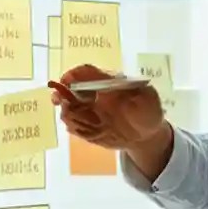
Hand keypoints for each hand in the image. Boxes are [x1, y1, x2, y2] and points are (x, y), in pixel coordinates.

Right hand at [50, 64, 167, 150]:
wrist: (147, 136)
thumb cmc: (149, 112)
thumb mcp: (148, 99)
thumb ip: (133, 93)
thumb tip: (111, 91)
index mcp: (107, 82)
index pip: (86, 72)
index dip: (74, 74)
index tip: (66, 80)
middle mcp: (93, 94)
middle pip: (70, 88)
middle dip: (61, 93)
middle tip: (59, 101)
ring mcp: (88, 111)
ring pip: (69, 108)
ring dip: (69, 113)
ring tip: (84, 122)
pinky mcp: (87, 127)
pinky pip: (74, 126)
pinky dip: (76, 128)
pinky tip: (90, 133)